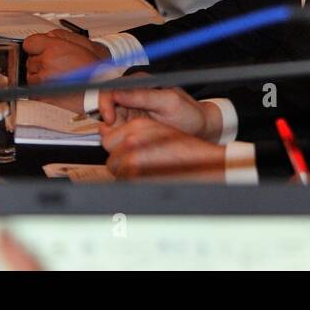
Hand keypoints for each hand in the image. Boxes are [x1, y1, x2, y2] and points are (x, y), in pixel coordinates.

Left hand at [23, 29, 109, 109]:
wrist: (101, 89)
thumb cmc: (93, 68)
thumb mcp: (79, 42)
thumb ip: (57, 36)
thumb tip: (45, 36)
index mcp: (54, 49)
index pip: (29, 43)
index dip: (35, 46)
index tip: (39, 49)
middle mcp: (46, 64)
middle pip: (30, 60)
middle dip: (40, 62)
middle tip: (55, 65)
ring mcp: (43, 81)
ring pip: (31, 76)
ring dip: (40, 76)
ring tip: (57, 77)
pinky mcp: (42, 96)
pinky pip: (33, 90)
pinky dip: (41, 89)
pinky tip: (54, 86)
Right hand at [98, 85, 221, 141]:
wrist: (200, 128)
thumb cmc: (188, 112)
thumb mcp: (168, 102)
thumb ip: (142, 96)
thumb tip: (117, 93)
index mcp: (140, 82)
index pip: (111, 88)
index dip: (106, 104)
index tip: (110, 121)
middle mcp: (132, 94)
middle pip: (107, 105)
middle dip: (109, 122)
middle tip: (119, 135)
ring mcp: (132, 110)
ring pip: (110, 120)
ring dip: (115, 132)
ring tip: (133, 139)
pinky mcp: (133, 124)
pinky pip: (118, 131)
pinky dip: (121, 138)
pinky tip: (134, 141)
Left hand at [101, 118, 226, 180]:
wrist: (202, 161)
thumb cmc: (184, 148)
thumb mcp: (157, 130)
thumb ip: (133, 133)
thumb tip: (109, 138)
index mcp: (138, 126)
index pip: (108, 140)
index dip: (115, 149)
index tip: (123, 153)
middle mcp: (133, 140)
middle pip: (110, 158)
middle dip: (120, 163)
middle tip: (138, 165)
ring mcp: (134, 158)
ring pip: (117, 172)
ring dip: (127, 175)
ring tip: (147, 171)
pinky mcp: (138, 176)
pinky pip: (126, 183)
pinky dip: (135, 184)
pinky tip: (149, 178)